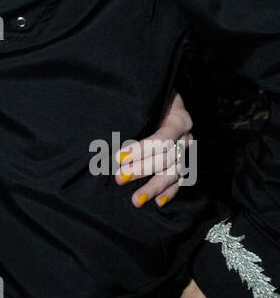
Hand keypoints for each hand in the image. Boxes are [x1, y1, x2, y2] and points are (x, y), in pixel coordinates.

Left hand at [115, 89, 193, 208]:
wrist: (169, 95)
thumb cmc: (153, 96)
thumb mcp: (149, 96)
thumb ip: (137, 109)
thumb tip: (109, 123)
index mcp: (179, 118)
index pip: (161, 139)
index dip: (141, 150)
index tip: (119, 157)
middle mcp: (186, 136)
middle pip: (167, 158)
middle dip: (142, 169)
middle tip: (120, 178)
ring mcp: (187, 150)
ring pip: (174, 172)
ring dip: (154, 187)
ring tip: (136, 200)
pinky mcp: (185, 160)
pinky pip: (181, 180)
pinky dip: (170, 192)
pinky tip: (157, 202)